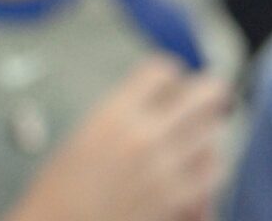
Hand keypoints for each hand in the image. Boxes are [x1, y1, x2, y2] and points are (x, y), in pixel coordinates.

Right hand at [4, 56, 231, 220]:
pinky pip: (215, 171)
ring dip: (207, 132)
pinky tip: (197, 170)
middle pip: (206, 92)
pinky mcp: (177, 199)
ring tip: (197, 137)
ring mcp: (165, 168)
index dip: (170, 79)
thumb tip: (152, 106)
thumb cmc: (56, 197)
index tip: (171, 87)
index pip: (163, 70)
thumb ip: (120, 117)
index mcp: (113, 116)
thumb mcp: (80, 141)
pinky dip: (210, 167)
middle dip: (206, 94)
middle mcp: (144, 136)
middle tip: (204, 101)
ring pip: (215, 131)